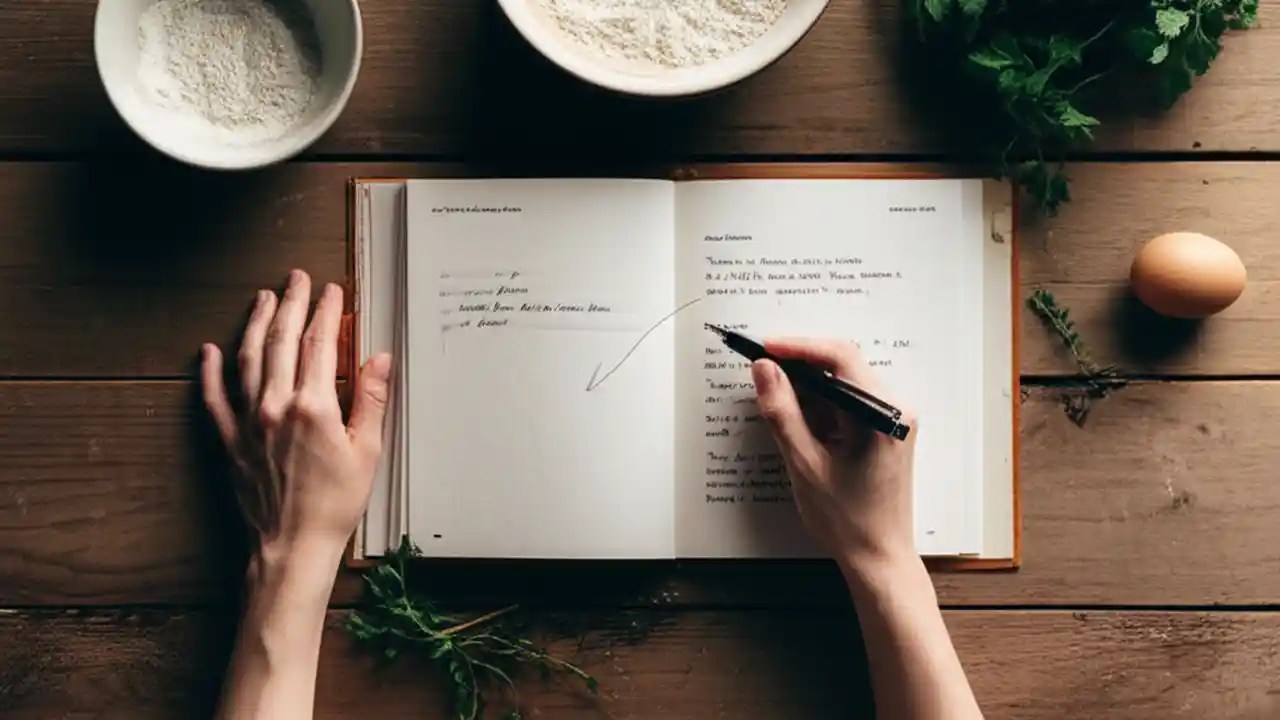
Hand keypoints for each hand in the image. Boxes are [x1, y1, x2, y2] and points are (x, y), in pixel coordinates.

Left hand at [200, 269, 392, 577]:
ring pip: (248, 359)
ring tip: (263, 299)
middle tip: (297, 279)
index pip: (320, 344)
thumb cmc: (334, 506)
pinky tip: (210, 351)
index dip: (326, 313)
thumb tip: (378, 359)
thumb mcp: (368, 451)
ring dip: (256, 324)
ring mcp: (249, 422)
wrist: (293, 546)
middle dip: (291, 304)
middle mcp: (275, 406)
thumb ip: (371, 400)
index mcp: (313, 407)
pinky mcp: (231, 441)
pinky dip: (210, 372)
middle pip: (282, 341)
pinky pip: (215, 399)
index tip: (332, 293)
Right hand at [751, 338, 917, 575]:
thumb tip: (764, 370)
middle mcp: (895, 410)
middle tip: (761, 373)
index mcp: (884, 414)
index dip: (798, 347)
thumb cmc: (849, 521)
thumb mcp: (805, 464)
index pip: (840, 357)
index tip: (765, 348)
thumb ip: (782, 412)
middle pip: (842, 365)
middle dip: (799, 366)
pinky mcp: (883, 430)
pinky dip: (820, 405)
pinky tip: (798, 421)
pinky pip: (848, 403)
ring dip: (807, 388)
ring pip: (842, 383)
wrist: (878, 557)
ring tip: (775, 403)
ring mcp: (891, 419)